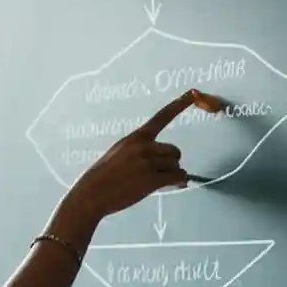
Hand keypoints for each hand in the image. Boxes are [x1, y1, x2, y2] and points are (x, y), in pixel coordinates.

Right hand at [67, 89, 221, 220]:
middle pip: (174, 151)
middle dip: (170, 162)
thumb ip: (139, 152)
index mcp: (136, 137)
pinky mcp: (152, 179)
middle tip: (159, 173)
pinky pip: (178, 177)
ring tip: (155, 183)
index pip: (161, 117)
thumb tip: (159, 163)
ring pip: (176, 166)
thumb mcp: (119, 153)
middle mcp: (144, 146)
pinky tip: (173, 186)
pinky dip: (179, 182)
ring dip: (171, 175)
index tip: (194, 92)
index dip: (179, 104)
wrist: (92, 193)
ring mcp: (148, 162)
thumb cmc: (103, 176)